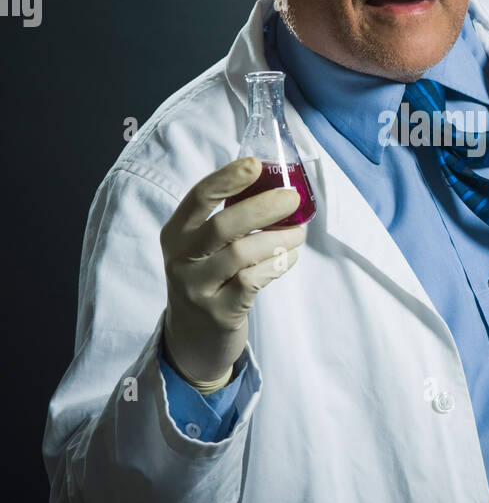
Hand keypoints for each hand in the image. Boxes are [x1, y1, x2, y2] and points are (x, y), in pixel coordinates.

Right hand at [160, 157, 306, 384]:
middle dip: (263, 207)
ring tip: (298, 233)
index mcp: (176, 233)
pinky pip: (254, 280)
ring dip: (279, 238)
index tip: (255, 164)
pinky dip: (277, 264)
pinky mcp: (219, 313)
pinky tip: (289, 257)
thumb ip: (228, 220)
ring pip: (242, 254)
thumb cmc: (209, 278)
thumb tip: (277, 186)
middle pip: (223, 225)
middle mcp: (181, 259)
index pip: (198, 197)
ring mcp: (197, 288)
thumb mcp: (203, 248)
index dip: (227, 178)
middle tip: (292, 199)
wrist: (194, 337)